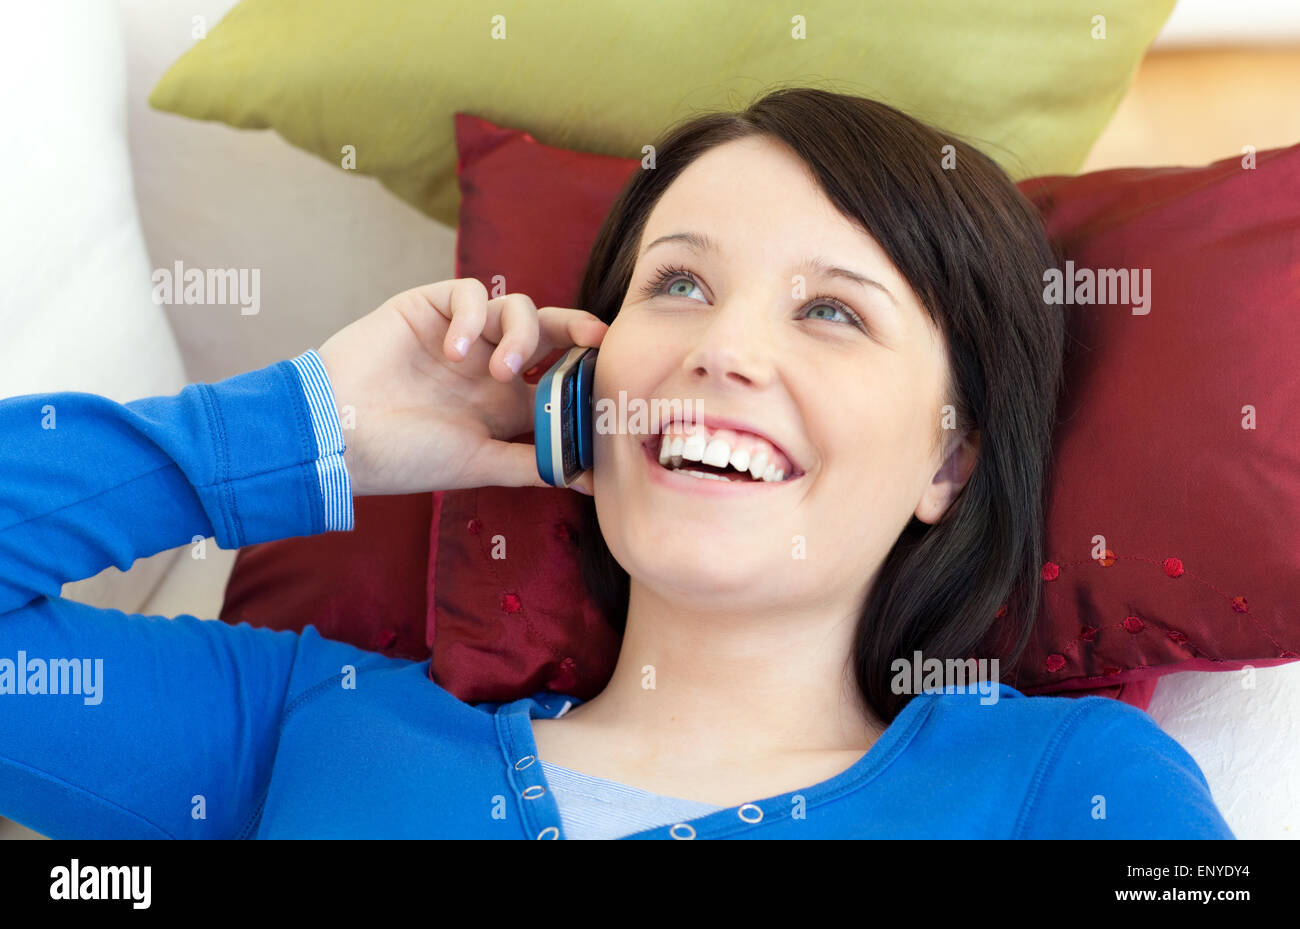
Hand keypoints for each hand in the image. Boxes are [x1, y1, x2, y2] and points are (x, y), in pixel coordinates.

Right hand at [315, 279, 606, 495]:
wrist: (333, 435)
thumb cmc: (403, 458)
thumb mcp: (477, 464)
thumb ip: (532, 464)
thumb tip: (589, 479)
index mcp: (504, 404)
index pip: (558, 376)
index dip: (585, 369)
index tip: (611, 372)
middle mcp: (486, 365)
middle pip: (547, 332)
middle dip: (575, 327)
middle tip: (593, 336)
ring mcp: (460, 335)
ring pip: (516, 308)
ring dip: (518, 333)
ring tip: (499, 369)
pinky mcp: (428, 308)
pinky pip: (469, 292)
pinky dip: (471, 314)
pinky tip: (453, 348)